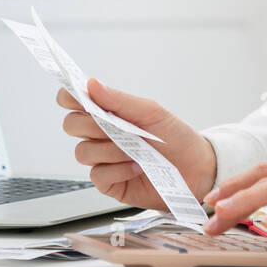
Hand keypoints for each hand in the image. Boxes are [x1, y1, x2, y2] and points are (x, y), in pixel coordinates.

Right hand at [57, 78, 216, 211]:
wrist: (197, 168)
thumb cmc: (176, 137)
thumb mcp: (151, 112)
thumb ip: (119, 100)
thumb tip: (90, 84)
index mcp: (109, 112)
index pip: (74, 101)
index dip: (69, 97)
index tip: (78, 98)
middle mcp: (102, 135)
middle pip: (71, 125)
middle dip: (91, 125)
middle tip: (114, 127)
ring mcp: (103, 159)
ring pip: (82, 152)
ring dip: (109, 150)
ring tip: (135, 151)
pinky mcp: (109, 182)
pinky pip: (97, 174)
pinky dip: (118, 170)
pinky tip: (137, 167)